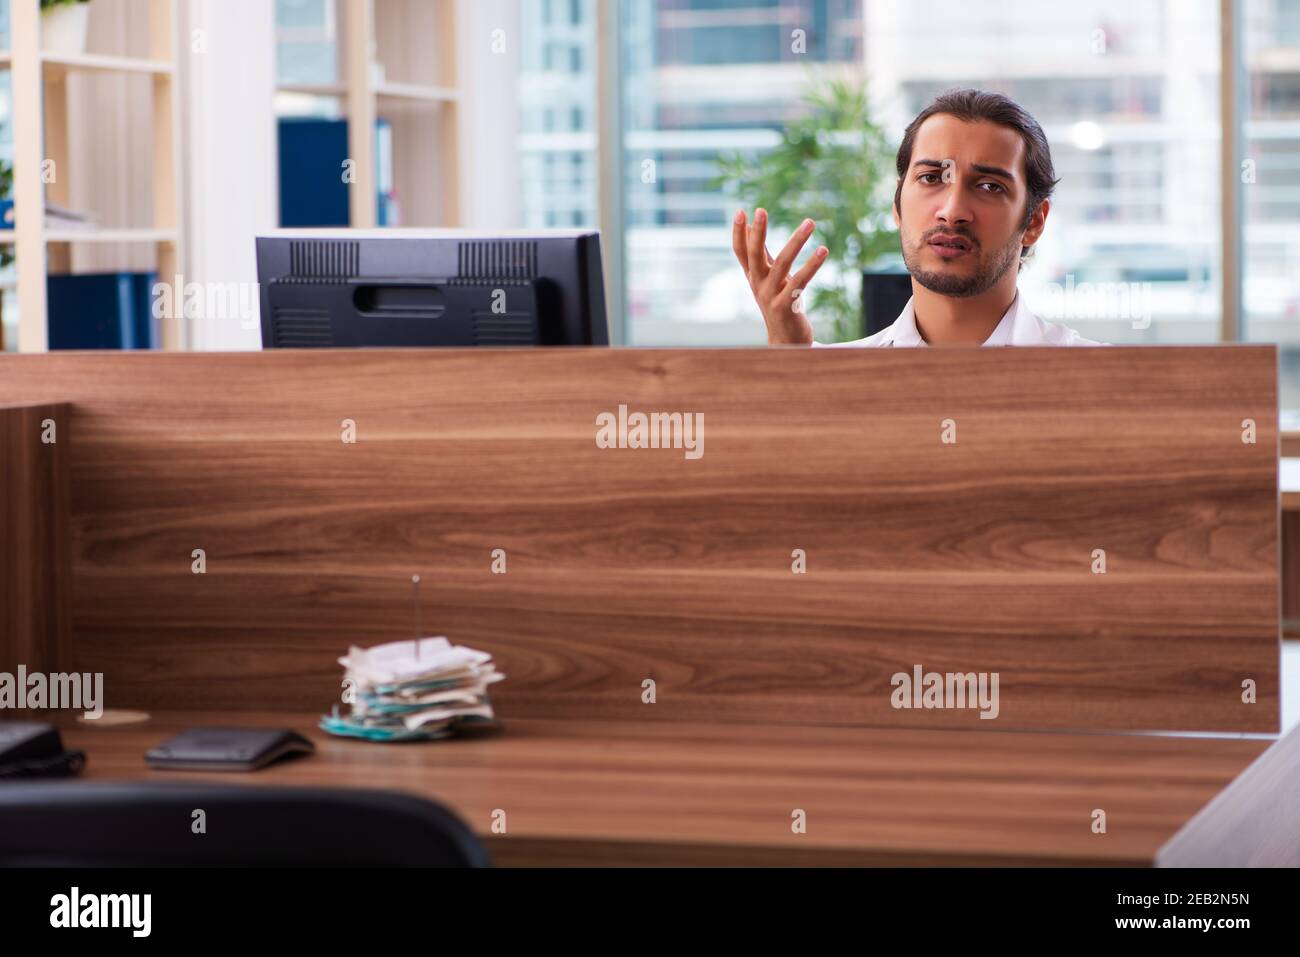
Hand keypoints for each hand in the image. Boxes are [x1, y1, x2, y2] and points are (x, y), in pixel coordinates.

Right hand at [731, 208, 827, 345]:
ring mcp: (770, 296)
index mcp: (752, 277)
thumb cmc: (778, 303)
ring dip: (796, 241)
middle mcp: (758, 285)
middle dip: (757, 232)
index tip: (740, 211)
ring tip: (810, 222)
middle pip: (754, 256)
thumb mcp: (768, 277)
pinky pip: (800, 281)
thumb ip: (761, 253)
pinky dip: (812, 265)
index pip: (740, 252)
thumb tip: (753, 227)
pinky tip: (823, 250)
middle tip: (761, 210)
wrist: (786, 341)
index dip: (739, 233)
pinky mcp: (786, 306)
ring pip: (782, 264)